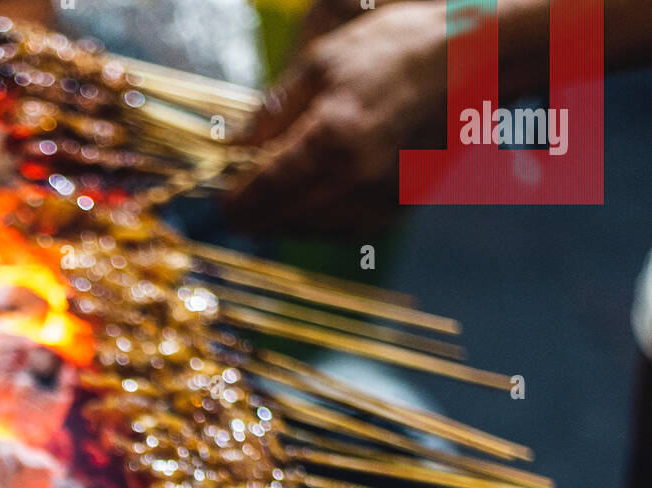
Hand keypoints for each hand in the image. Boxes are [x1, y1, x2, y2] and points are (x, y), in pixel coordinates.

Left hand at [228, 2, 447, 233]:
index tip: (220, 203)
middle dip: (254, 215)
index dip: (233, 203)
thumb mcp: (321, 64)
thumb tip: (233, 147)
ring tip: (272, 200)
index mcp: (329, 138)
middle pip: (281, 219)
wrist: (470, 63)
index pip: (262, 191)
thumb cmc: (393, 51)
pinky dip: (319, 223)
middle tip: (237, 205)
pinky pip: (343, 232)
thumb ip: (272, 113)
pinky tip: (311, 204)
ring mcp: (378, 200)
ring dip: (285, 220)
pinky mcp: (396, 210)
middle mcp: (353, 179)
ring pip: (311, 230)